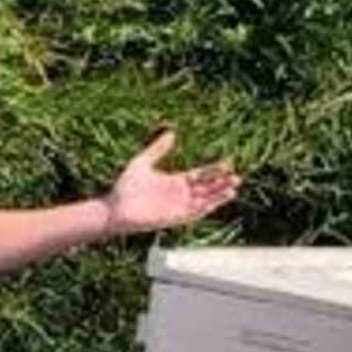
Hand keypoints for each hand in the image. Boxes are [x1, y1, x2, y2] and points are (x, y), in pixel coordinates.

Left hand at [99, 128, 240, 239]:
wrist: (114, 207)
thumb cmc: (126, 187)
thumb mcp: (143, 162)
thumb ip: (158, 148)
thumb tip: (172, 133)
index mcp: (175, 181)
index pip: (200, 175)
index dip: (214, 170)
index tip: (228, 162)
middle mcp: (179, 195)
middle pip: (206, 188)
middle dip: (222, 183)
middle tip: (237, 176)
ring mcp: (177, 207)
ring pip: (204, 201)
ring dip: (218, 196)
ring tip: (233, 188)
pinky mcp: (173, 218)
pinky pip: (193, 213)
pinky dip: (204, 208)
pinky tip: (215, 202)